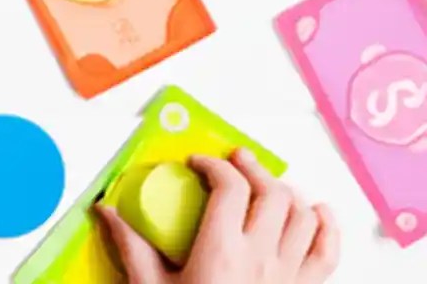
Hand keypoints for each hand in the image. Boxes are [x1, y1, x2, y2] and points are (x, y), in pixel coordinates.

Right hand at [98, 148, 339, 283]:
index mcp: (221, 252)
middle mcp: (261, 259)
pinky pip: (327, 253)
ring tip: (267, 185)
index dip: (215, 165)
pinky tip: (317, 213)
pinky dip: (326, 227)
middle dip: (252, 169)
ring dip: (287, 193)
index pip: (231, 188)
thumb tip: (107, 213)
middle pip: (272, 193)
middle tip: (234, 162)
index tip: (199, 164)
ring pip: (303, 215)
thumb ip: (131, 247)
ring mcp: (287, 277)